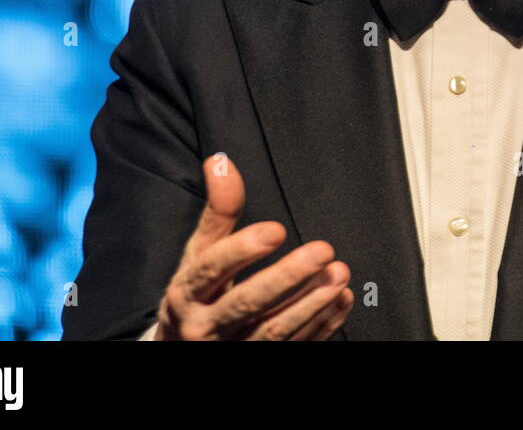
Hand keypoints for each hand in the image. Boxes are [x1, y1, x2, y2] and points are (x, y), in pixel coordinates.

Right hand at [154, 153, 352, 339]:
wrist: (182, 348)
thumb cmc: (197, 292)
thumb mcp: (198, 252)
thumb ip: (217, 212)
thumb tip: (220, 162)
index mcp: (187, 293)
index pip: (211, 270)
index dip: (242, 250)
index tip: (275, 230)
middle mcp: (205, 327)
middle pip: (246, 304)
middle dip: (287, 278)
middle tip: (322, 251)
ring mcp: (232, 349)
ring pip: (273, 331)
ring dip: (311, 304)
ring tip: (339, 274)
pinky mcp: (255, 361)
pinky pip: (293, 347)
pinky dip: (321, 325)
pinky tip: (340, 300)